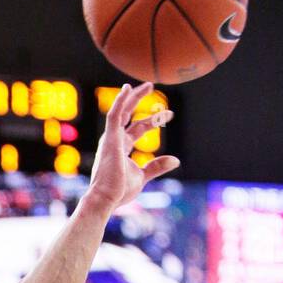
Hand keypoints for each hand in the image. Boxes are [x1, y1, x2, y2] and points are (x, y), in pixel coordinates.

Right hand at [86, 82, 179, 212]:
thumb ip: (156, 166)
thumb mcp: (142, 176)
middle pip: (128, 116)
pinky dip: (121, 101)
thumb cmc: (119, 191)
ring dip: (132, 96)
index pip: (137, 129)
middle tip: (152, 87)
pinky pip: (115, 114)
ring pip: (121, 111)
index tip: (168, 114)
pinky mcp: (109, 138)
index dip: (152, 121)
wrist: (106, 198)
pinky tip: (128, 89)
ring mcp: (110, 138)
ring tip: (147, 85)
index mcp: (120, 148)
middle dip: (139, 101)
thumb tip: (176, 160)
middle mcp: (113, 140)